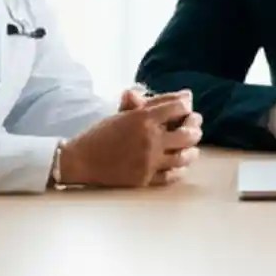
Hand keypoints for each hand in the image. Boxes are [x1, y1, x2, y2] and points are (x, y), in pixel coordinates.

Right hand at [60, 92, 202, 187]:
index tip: (186, 107)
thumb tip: (176, 95)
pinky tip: (181, 166)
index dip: (185, 106)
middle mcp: (150, 139)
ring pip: (184, 157)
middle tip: (195, 125)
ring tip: (192, 148)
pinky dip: (180, 170)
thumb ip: (147, 104)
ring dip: (192, 151)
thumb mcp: (121, 113)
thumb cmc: (100, 134)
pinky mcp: (145, 179)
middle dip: (195, 127)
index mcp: (143, 119)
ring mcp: (149, 161)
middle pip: (188, 134)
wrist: (80, 161)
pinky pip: (172, 176)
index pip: (178, 108)